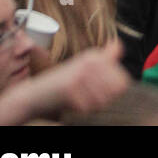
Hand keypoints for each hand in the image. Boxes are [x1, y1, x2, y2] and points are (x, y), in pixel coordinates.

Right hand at [0, 39, 128, 124]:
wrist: (34, 95)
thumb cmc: (61, 85)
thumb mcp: (84, 68)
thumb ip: (104, 58)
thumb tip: (119, 45)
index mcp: (96, 56)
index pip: (123, 83)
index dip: (113, 95)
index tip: (98, 94)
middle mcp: (91, 61)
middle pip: (115, 93)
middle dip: (103, 101)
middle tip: (85, 99)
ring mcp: (81, 73)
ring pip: (102, 102)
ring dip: (91, 107)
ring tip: (77, 100)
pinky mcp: (70, 87)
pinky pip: (86, 108)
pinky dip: (80, 112)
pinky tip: (69, 104)